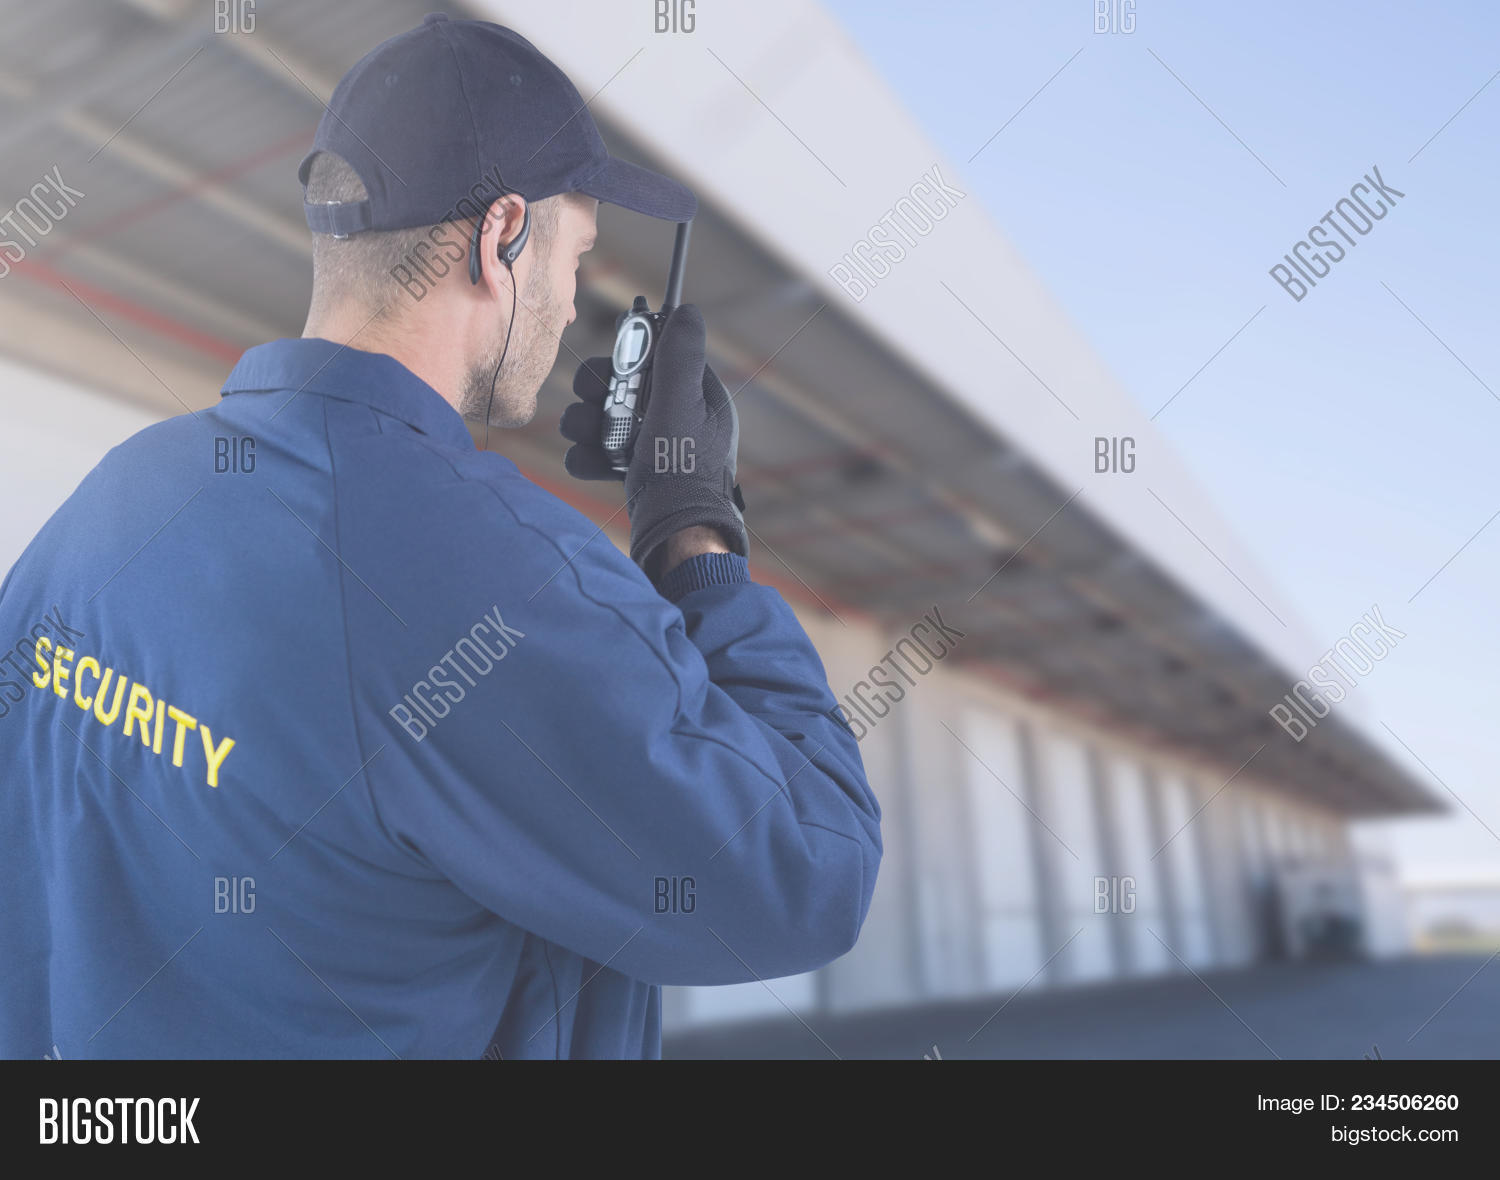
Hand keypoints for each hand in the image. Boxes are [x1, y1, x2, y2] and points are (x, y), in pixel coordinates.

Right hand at [560, 304, 747, 579]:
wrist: (675, 536)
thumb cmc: (682, 468)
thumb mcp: (681, 403)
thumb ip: (680, 356)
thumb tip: (688, 311)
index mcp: (699, 398)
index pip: (662, 357)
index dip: (633, 354)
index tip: (614, 359)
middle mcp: (679, 420)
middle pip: (627, 387)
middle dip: (600, 391)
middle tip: (590, 397)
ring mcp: (656, 448)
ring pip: (608, 419)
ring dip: (587, 422)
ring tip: (584, 434)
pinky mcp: (637, 474)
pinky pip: (603, 453)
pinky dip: (590, 456)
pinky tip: (587, 462)